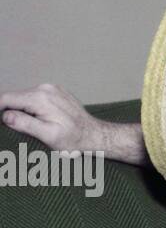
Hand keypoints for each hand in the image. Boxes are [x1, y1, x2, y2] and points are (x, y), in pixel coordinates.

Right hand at [0, 83, 146, 164]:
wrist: (95, 135)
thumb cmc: (73, 140)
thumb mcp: (48, 136)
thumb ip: (26, 124)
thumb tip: (5, 116)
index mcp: (40, 98)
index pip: (6, 98)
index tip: (0, 123)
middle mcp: (44, 88)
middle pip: (14, 97)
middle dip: (10, 112)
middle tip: (17, 129)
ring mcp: (51, 88)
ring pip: (24, 97)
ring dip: (23, 110)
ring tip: (34, 126)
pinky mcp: (56, 91)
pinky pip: (36, 97)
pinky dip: (33, 107)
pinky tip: (43, 120)